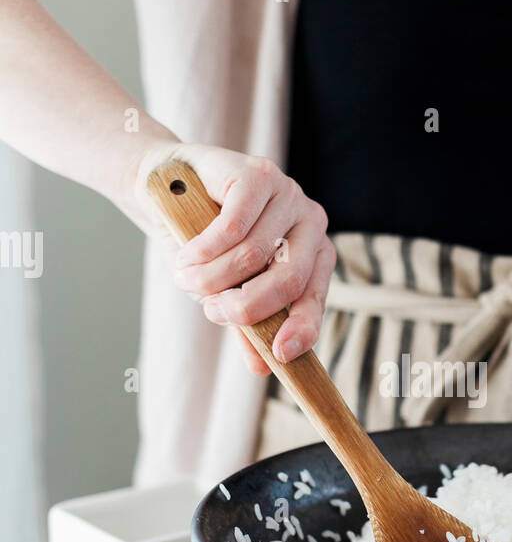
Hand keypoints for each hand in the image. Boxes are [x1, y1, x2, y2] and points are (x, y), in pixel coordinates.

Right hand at [136, 141, 334, 373]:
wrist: (166, 184)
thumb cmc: (203, 240)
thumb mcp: (227, 288)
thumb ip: (246, 324)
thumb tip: (261, 368)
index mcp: (314, 254)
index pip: (314, 296)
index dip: (303, 327)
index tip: (280, 353)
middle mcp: (310, 222)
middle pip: (288, 279)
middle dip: (244, 306)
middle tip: (211, 311)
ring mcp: (287, 194)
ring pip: (254, 256)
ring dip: (211, 277)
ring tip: (185, 277)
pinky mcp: (258, 173)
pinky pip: (234, 227)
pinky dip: (205, 250)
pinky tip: (186, 255)